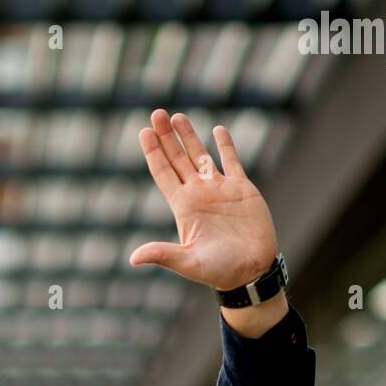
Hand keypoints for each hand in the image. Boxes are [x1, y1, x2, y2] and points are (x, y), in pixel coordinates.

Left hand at [129, 110, 278, 290]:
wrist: (252, 271)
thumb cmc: (219, 271)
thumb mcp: (188, 263)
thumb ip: (163, 255)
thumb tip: (133, 258)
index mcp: (184, 207)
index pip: (164, 173)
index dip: (153, 153)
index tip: (143, 132)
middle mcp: (199, 194)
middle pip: (178, 159)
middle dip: (166, 137)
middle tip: (156, 114)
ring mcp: (220, 190)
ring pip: (201, 156)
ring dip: (189, 136)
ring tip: (177, 117)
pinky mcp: (242, 190)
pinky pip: (232, 162)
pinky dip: (225, 145)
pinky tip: (217, 130)